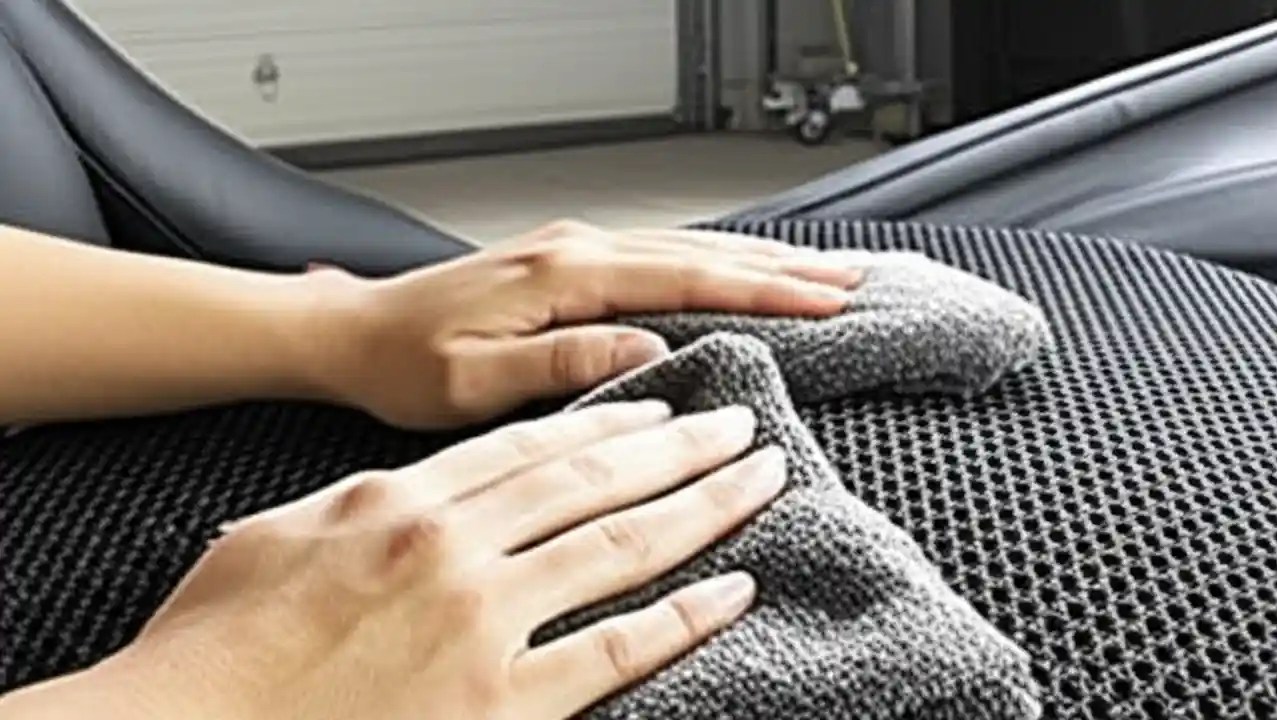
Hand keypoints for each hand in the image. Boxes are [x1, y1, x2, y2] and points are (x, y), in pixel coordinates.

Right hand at [0, 401, 781, 719]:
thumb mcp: (278, 537)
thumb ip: (362, 504)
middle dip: (679, 448)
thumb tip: (416, 490)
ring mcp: (481, 624)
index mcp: (399, 500)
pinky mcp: (498, 705)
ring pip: (618, 546)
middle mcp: (453, 548)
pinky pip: (613, 651)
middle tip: (738, 424)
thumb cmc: (214, 647)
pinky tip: (731, 589)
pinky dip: (680, 617)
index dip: (607, 422)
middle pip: (592, 480)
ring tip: (757, 477)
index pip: (528, 445)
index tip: (661, 409)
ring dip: (702, 507)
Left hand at [304, 220, 859, 428]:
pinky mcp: (565, 262)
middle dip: (781, 266)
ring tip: (816, 273)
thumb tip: (647, 350)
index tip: (824, 302)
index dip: (762, 290)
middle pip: (700, 251)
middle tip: (850, 283)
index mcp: (561, 276)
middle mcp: (573, 249)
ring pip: (684, 246)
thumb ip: (565, 363)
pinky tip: (735, 271)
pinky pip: (656, 255)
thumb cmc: (402, 362)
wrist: (352, 332)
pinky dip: (710, 261)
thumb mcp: (474, 382)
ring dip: (754, 259)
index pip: (684, 278)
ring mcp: (571, 249)